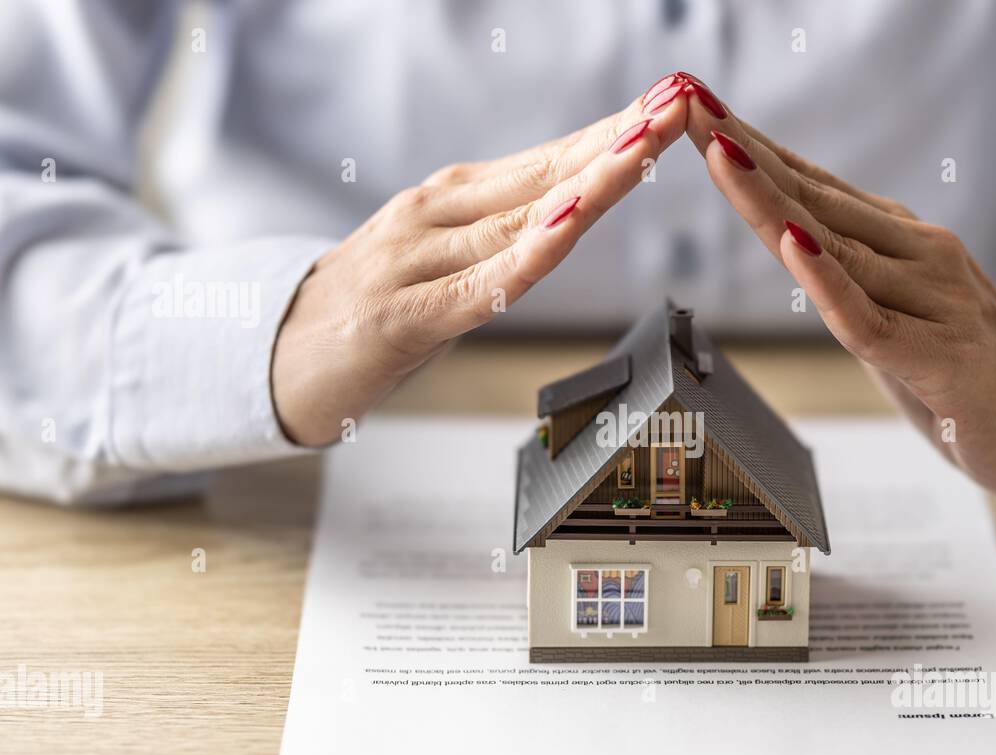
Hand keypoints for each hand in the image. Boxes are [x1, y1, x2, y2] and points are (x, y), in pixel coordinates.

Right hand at [271, 91, 686, 445]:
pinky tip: (569, 224)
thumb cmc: (365, 316)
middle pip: (545, 176)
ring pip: (521, 218)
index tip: (668, 104)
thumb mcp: (435, 266)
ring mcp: (415, 261)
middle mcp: (433, 217)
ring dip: (591, 180)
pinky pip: (481, 284)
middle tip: (678, 102)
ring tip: (646, 144)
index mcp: (447, 203)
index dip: (610, 133)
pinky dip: (529, 252)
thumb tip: (564, 214)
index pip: (546, 162)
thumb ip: (493, 240)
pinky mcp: (403, 317)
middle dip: (618, 140)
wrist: (269, 364)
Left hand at [678, 79, 995, 500]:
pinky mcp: (942, 359)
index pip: (813, 187)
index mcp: (903, 243)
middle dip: (743, 152)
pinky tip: (793, 246)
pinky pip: (868, 320)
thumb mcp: (899, 316)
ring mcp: (934, 300)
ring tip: (718, 149)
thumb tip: (794, 243)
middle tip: (688, 102)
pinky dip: (828, 283)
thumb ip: (853, 280)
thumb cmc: (970, 377)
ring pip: (833, 245)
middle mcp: (919, 256)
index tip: (697, 110)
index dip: (752, 149)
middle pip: (813, 200)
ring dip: (769, 198)